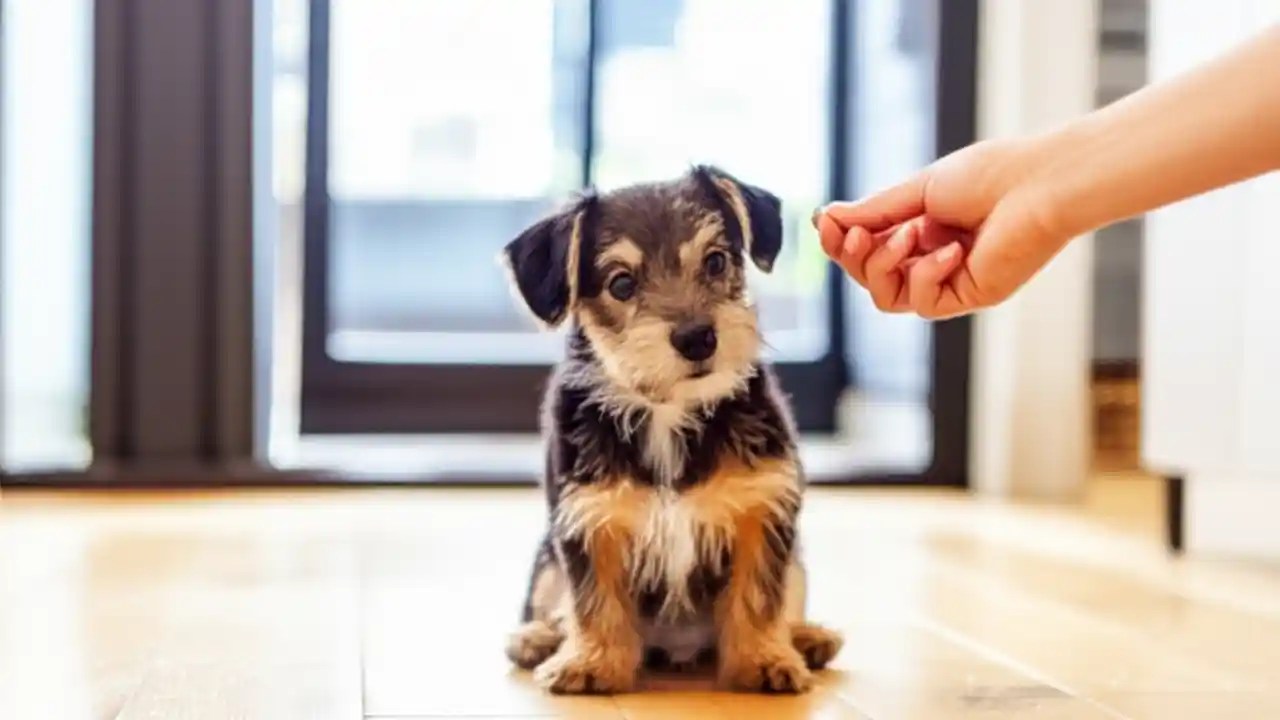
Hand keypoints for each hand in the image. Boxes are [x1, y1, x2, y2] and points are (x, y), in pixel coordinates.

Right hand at [814, 138, 1070, 318]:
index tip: (825, 221)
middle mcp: (931, 258)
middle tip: (857, 234)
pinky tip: (950, 250)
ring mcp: (949, 280)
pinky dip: (925, 275)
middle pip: (868, 277)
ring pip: (886, 296)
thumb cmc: (991, 176)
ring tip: (909, 233)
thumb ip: (874, 211)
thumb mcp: (917, 190)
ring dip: (885, 264)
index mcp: (921, 230)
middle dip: (853, 256)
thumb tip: (829, 217)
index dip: (839, 242)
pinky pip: (922, 302)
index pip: (865, 250)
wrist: (1040, 184)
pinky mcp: (967, 296)